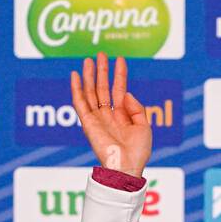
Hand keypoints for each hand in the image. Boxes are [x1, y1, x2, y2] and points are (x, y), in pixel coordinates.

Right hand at [70, 51, 151, 176]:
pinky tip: (75, 75)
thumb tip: (124, 92)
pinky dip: (76, 88)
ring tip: (89, 59)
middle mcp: (108, 116)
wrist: (126, 167)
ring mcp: (97, 118)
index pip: (118, 90)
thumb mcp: (144, 127)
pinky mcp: (87, 123)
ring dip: (90, 75)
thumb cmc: (137, 152)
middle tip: (101, 54)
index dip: (119, 75)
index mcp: (122, 116)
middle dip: (103, 71)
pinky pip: (79, 102)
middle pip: (103, 88)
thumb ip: (137, 108)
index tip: (120, 59)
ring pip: (91, 92)